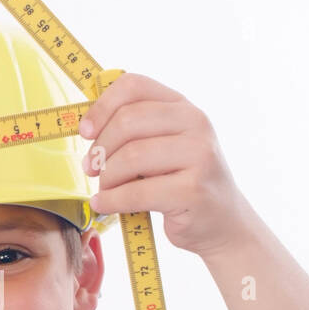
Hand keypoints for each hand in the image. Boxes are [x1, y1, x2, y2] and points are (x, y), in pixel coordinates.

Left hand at [78, 72, 254, 256]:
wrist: (223, 223)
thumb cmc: (181, 183)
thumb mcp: (164, 146)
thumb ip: (135, 130)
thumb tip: (87, 125)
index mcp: (183, 107)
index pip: (134, 86)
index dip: (102, 106)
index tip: (85, 132)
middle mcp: (196, 123)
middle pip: (127, 121)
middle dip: (100, 149)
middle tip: (91, 169)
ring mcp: (199, 155)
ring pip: (130, 156)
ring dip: (107, 178)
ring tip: (104, 190)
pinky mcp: (193, 190)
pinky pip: (136, 192)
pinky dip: (111, 200)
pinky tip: (103, 205)